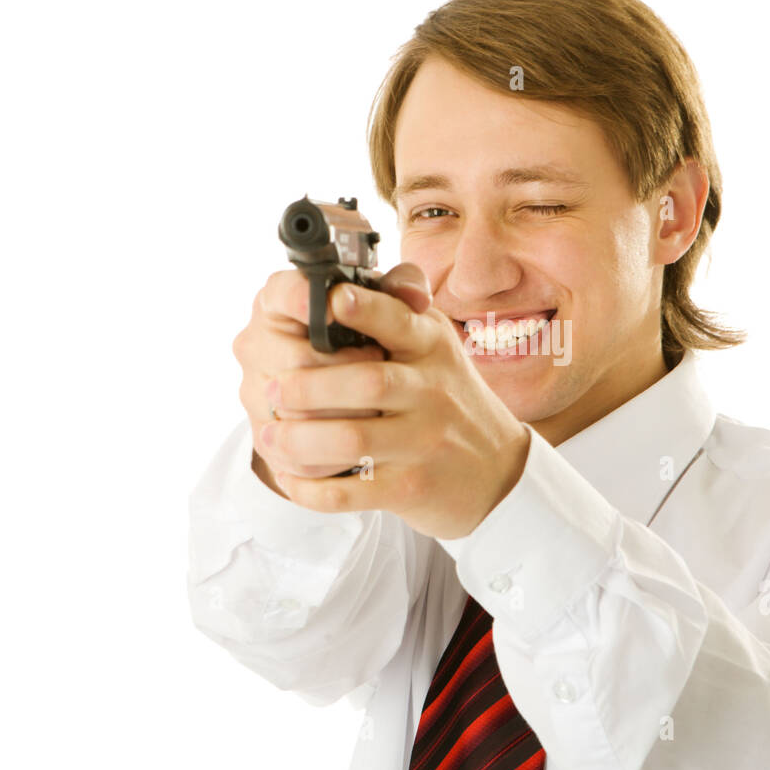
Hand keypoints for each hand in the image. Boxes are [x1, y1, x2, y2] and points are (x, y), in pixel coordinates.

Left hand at [256, 273, 531, 539]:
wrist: (498, 471)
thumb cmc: (450, 398)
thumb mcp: (437, 343)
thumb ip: (398, 305)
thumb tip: (347, 277)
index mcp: (431, 347)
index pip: (397, 320)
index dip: (364, 309)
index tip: (330, 299)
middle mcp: (431, 392)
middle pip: (366, 382)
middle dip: (309, 385)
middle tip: (271, 386)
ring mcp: (422, 442)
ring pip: (351, 440)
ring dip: (300, 439)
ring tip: (271, 433)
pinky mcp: (410, 488)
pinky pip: (351, 491)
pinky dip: (311, 488)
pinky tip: (291, 477)